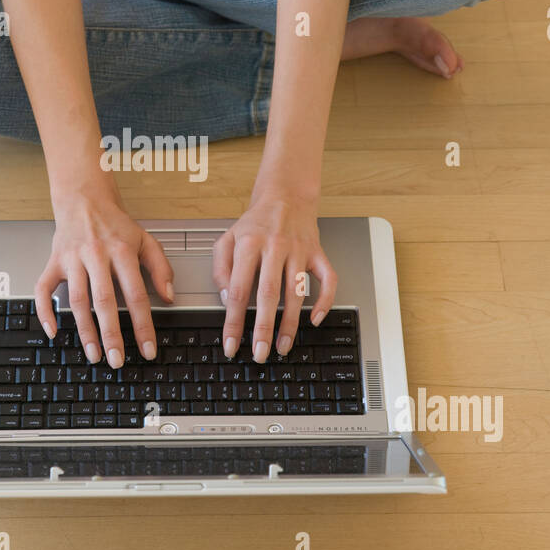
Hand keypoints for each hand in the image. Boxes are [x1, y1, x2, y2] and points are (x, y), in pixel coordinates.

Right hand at [34, 186, 173, 366]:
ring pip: (76, 300)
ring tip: (93, 354)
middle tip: (116, 360)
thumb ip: (161, 267)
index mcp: (122, 251)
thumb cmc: (115, 223)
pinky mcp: (53, 262)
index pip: (136, 295)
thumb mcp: (146, 239)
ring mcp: (72, 260)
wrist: (84, 198)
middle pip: (104, 301)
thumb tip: (169, 297)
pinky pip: (43, 289)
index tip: (147, 349)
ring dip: (84, 330)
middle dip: (111, 334)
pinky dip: (46, 311)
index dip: (143, 325)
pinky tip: (53, 331)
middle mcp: (96, 256)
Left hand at [212, 194, 336, 363]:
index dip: (234, 321)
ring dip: (291, 323)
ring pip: (297, 292)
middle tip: (260, 354)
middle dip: (264, 328)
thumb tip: (227, 301)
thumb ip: (221, 270)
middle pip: (269, 294)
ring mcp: (299, 250)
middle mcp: (275, 247)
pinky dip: (325, 301)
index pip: (239, 290)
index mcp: (249, 245)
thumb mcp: (226, 240)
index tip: (231, 344)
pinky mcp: (318, 253)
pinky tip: (316, 319)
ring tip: (282, 347)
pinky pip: (328, 279)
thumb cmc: (254, 223)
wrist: (285, 196)